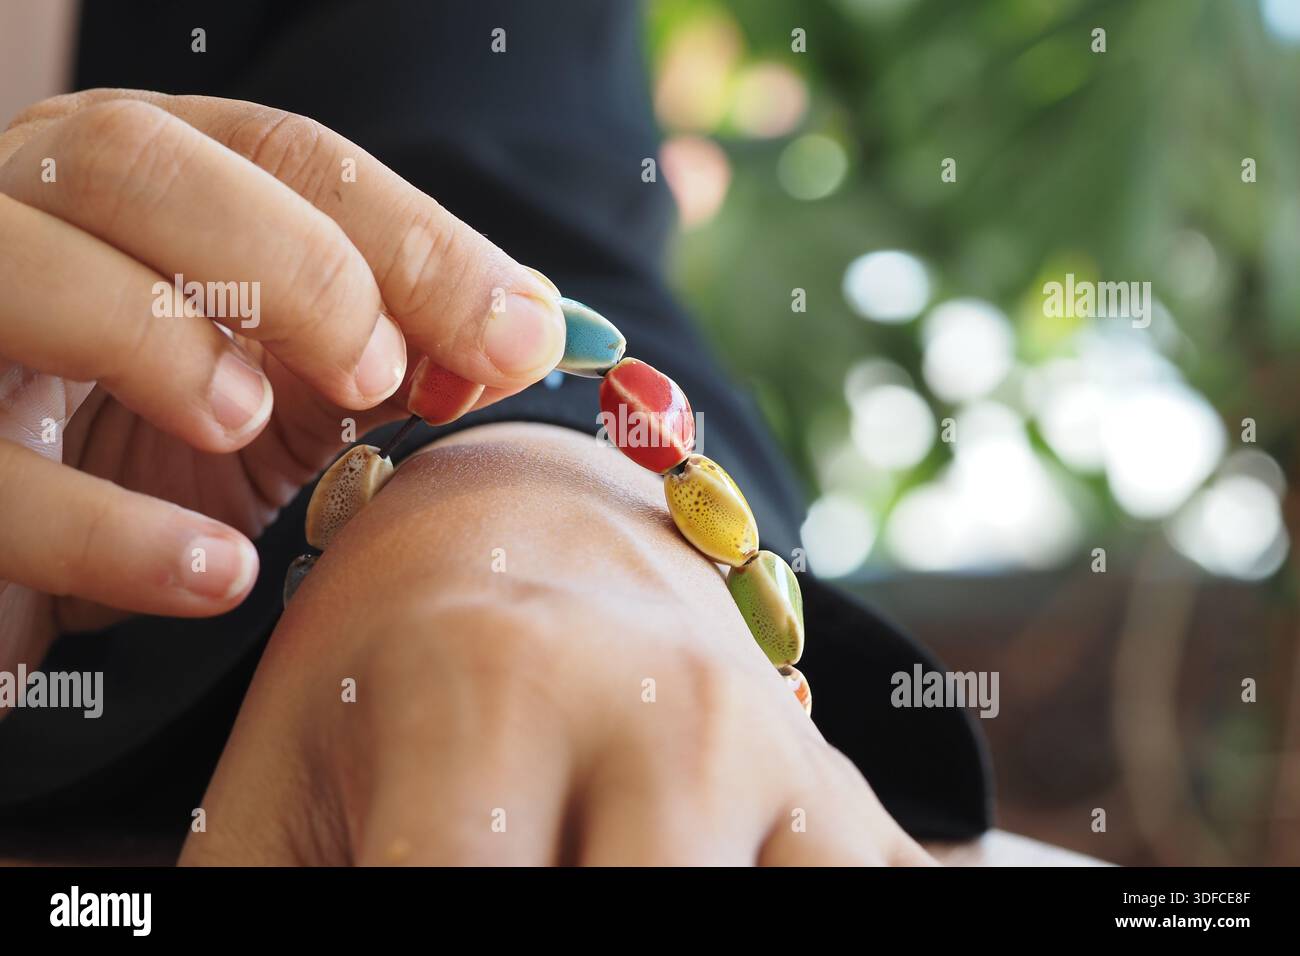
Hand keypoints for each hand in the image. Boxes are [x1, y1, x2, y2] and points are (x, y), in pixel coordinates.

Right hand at [0, 91, 564, 663]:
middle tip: (382, 372)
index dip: (413, 238)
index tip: (519, 333)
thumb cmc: (160, 448)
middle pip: (137, 160)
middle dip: (294, 264)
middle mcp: (26, 211)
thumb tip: (531, 328)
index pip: (281, 154)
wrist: (24, 547)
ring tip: (250, 426)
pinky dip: (113, 532)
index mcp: (136, 177)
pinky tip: (215, 572)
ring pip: (25, 266)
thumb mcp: (289, 385)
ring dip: (170, 344)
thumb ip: (392, 344)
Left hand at [179, 424, 934, 865]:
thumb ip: (251, 900)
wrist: (529, 517)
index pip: (452, 917)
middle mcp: (651, 715)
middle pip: (627, 922)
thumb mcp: (276, 788)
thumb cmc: (375, 665)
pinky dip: (804, 907)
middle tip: (484, 892)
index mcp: (480, 696)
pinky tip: (718, 881)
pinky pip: (868, 901)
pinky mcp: (839, 789)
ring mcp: (768, 752)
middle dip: (555, 952)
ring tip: (585, 870)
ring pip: (781, 916)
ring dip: (688, 924)